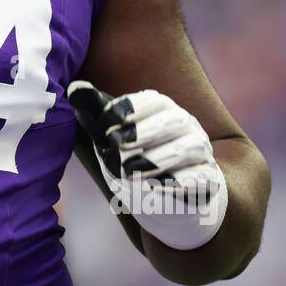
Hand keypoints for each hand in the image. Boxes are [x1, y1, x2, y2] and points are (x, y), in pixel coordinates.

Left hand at [67, 81, 226, 249]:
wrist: (165, 197)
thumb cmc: (134, 159)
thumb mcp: (112, 140)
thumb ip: (97, 116)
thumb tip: (76, 89)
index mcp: (164, 110)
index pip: (153, 100)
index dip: (129, 109)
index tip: (105, 122)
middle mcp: (186, 126)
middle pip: (172, 121)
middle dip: (141, 133)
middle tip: (114, 148)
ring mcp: (201, 151)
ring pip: (187, 147)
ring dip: (157, 159)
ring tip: (129, 172)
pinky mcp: (209, 179)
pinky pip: (201, 176)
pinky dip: (182, 182)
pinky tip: (160, 189)